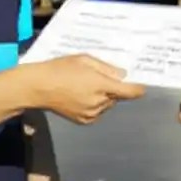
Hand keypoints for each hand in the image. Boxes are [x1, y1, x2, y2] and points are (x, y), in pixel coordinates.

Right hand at [31, 54, 145, 124]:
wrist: (38, 87)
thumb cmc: (59, 68)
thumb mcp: (84, 60)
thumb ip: (106, 68)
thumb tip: (122, 75)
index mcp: (100, 85)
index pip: (129, 91)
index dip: (138, 88)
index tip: (142, 85)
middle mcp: (98, 102)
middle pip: (117, 97)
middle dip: (112, 88)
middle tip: (97, 78)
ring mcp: (91, 113)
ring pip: (107, 105)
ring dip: (103, 97)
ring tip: (84, 85)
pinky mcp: (84, 120)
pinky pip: (97, 112)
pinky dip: (95, 105)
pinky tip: (80, 95)